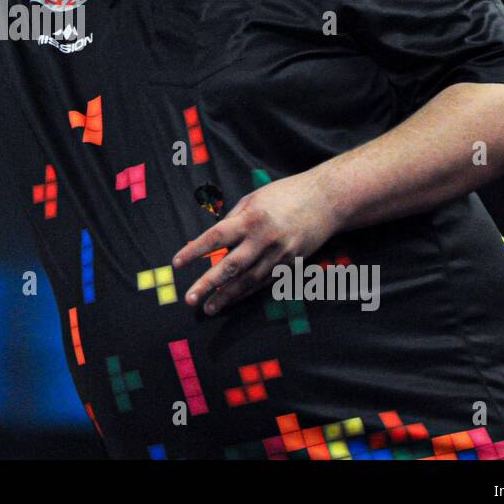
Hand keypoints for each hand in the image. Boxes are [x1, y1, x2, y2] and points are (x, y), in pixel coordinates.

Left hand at [171, 170, 342, 314]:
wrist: (327, 200)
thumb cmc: (285, 195)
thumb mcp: (253, 199)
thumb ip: (232, 220)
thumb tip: (213, 241)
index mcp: (251, 218)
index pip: (216, 237)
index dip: (195, 251)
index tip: (177, 263)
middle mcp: (264, 238)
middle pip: (230, 266)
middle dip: (207, 284)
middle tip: (189, 299)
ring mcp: (279, 254)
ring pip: (248, 281)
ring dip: (226, 296)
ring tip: (208, 308)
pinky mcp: (291, 264)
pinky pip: (264, 282)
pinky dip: (246, 292)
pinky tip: (232, 300)